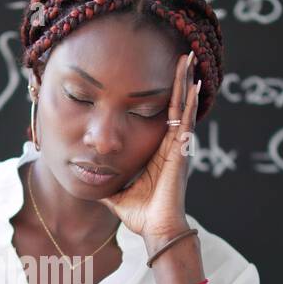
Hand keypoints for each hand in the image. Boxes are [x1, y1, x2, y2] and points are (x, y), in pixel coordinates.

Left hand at [98, 51, 200, 241]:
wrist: (156, 230)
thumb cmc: (141, 215)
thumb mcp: (116, 193)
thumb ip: (105, 183)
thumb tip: (88, 179)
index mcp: (157, 151)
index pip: (160, 114)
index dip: (165, 94)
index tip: (163, 73)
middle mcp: (170, 145)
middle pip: (175, 103)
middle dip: (178, 79)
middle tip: (182, 54)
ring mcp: (177, 147)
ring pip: (182, 106)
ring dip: (186, 82)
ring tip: (190, 58)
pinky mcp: (179, 152)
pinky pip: (184, 121)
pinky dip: (189, 102)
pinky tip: (193, 84)